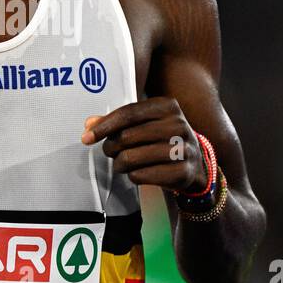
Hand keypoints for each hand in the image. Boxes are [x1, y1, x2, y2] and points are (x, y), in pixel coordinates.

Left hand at [81, 97, 207, 192]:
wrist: (196, 163)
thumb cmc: (163, 139)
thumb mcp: (145, 123)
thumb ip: (117, 121)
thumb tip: (89, 123)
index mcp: (167, 106)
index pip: (128, 113)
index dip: (104, 126)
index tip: (87, 137)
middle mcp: (178, 124)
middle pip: (127, 137)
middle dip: (110, 147)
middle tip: (110, 151)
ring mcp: (183, 149)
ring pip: (131, 158)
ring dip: (119, 164)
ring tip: (122, 163)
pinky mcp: (182, 171)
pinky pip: (141, 175)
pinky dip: (132, 176)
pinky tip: (137, 172)